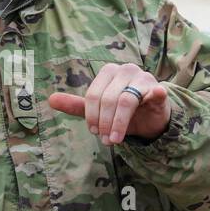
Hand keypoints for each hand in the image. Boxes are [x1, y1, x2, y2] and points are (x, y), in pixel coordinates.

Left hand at [48, 63, 170, 144]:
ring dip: (119, 123)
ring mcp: (144, 79)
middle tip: (105, 140)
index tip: (93, 132)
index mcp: (109, 72)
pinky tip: (156, 95)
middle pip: (108, 98)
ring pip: (127, 100)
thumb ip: (76, 106)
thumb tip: (50, 99)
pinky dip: (156, 93)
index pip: (94, 94)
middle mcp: (126, 70)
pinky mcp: (159, 89)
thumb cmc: (121, 112)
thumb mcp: (97, 111)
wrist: (150, 119)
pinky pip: (156, 92)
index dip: (92, 116)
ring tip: (115, 139)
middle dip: (104, 122)